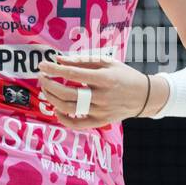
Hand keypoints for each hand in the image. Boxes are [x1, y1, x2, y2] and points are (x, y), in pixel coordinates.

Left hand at [36, 53, 154, 128]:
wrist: (144, 96)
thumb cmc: (123, 75)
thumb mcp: (107, 62)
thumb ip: (82, 61)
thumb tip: (59, 60)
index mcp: (103, 78)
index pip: (72, 74)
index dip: (54, 70)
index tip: (42, 65)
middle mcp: (101, 96)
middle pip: (67, 93)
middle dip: (49, 85)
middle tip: (41, 77)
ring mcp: (100, 111)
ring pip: (69, 108)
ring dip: (52, 99)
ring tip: (46, 90)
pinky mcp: (100, 121)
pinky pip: (77, 124)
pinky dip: (63, 119)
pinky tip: (56, 109)